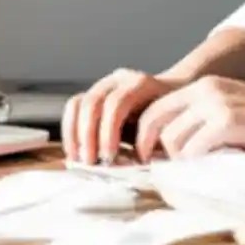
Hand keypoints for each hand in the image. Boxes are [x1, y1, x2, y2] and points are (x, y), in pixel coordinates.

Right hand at [62, 68, 185, 164]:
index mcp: (141, 84)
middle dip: (88, 136)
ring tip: (79, 160)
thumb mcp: (168, 128)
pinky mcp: (92, 95)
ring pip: (77, 104)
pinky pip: (73, 109)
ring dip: (74, 134)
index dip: (109, 132)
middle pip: (92, 102)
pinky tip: (75, 152)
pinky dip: (71, 131)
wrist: (173, 99)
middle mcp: (118, 79)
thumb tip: (129, 164)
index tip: (108, 158)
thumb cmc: (173, 120)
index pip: (116, 104)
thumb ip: (150, 142)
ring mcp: (103, 85)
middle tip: (90, 162)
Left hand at [134, 75, 244, 161]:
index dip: (146, 134)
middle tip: (153, 168)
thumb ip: (203, 121)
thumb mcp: (233, 112)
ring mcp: (215, 104)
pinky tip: (208, 169)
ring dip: (177, 160)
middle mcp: (205, 90)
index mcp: (205, 86)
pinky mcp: (226, 122)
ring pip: (171, 139)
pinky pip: (192, 150)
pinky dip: (194, 164)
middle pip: (154, 120)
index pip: (156, 107)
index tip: (148, 155)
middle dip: (148, 147)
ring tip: (194, 169)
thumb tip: (172, 148)